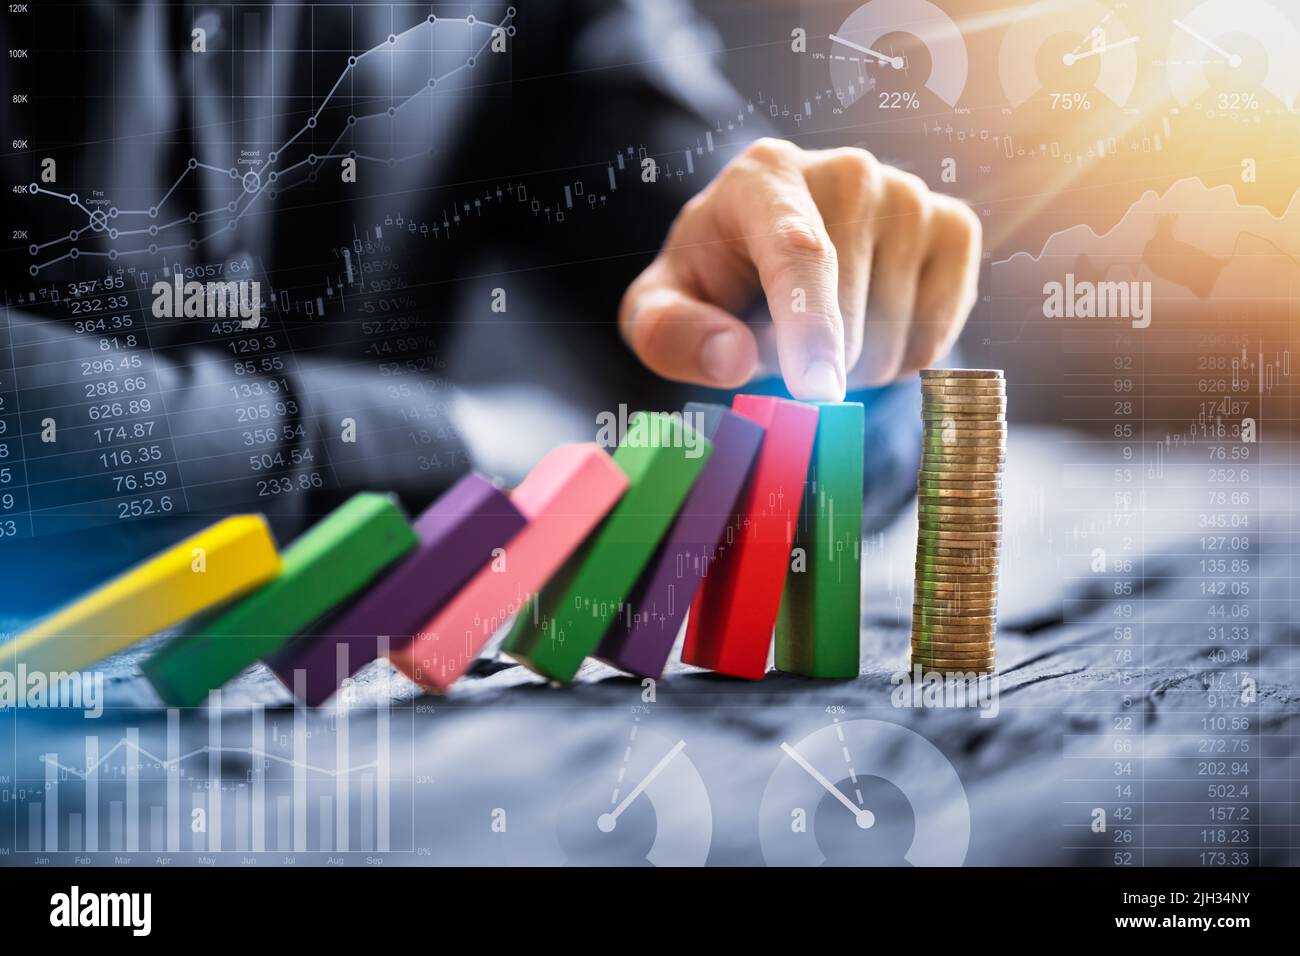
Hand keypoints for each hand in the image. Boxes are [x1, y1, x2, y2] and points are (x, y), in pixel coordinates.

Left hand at [619, 138, 981, 400]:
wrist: (775, 251)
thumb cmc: (715, 282)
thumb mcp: (660, 310)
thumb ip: (672, 334)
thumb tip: (731, 357)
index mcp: (765, 176)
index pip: (798, 253)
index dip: (809, 325)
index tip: (817, 388)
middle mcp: (848, 172)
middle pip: (849, 314)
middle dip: (809, 361)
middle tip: (778, 340)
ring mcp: (910, 195)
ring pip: (896, 335)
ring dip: (854, 366)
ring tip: (822, 328)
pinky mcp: (955, 228)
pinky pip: (935, 337)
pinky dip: (900, 361)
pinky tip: (868, 326)